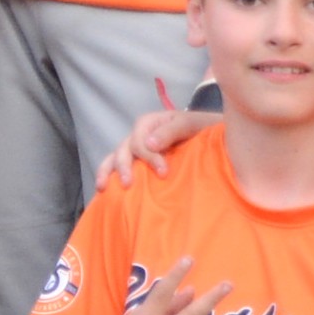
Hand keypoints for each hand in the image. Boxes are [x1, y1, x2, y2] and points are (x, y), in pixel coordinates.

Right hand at [94, 107, 215, 188]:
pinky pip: (117, 168)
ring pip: (114, 157)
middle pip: (124, 149)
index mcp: (149, 123)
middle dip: (123, 166)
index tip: (163, 173)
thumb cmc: (200, 128)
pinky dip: (109, 177)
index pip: (140, 140)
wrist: (211, 137)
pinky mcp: (137, 163)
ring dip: (107, 171)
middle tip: (128, 184)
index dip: (148, 157)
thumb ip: (170, 131)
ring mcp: (136, 150)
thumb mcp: (189, 124)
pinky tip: (104, 191)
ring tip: (103, 187)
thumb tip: (149, 144)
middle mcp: (138, 135)